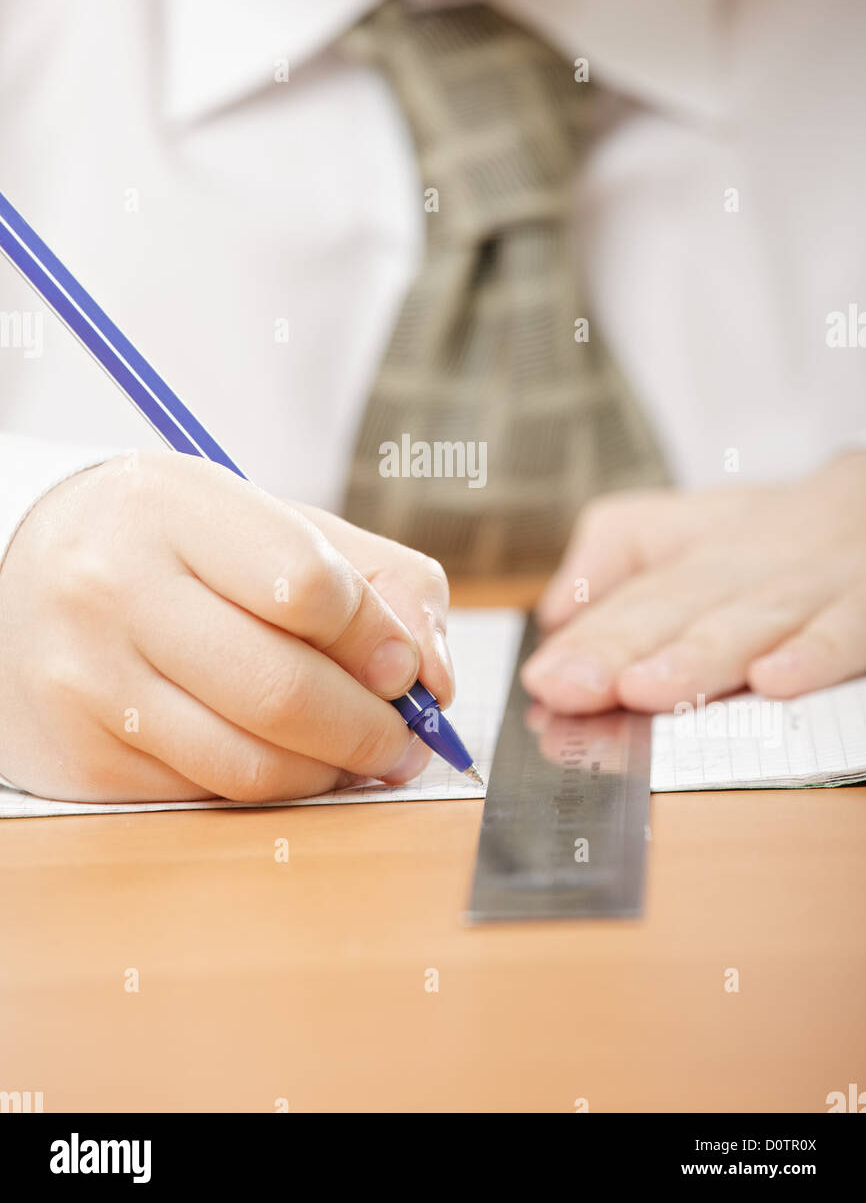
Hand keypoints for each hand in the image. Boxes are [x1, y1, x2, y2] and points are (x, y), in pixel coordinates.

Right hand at [0, 452, 452, 801]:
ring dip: (331, 771)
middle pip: (284, 689)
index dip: (379, 638)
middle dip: (372, 729)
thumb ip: (379, 580)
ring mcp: (87, 680)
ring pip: (251, 763)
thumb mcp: (270, 523)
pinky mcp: (80, 757)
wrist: (23, 580)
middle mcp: (112, 588)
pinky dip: (273, 790)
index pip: (305, 585)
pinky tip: (288, 762)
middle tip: (404, 737)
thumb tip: (435, 678)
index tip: (406, 667)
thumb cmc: (178, 550)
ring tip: (357, 753)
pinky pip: (210, 795)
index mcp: (169, 506)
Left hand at [522, 453, 865, 713]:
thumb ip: (612, 560)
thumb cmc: (772, 532)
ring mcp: (809, 590)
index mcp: (698, 559)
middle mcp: (747, 572)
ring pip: (749, 623)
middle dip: (621, 650)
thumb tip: (553, 613)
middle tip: (571, 688)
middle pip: (677, 609)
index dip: (588, 642)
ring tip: (647, 689)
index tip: (542, 679)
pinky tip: (777, 677)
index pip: (635, 603)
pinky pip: (845, 631)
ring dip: (698, 658)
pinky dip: (813, 653)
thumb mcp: (682, 527)